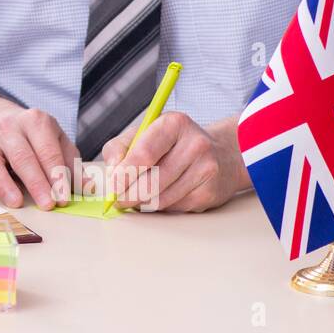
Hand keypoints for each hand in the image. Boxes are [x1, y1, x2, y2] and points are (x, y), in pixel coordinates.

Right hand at [0, 100, 80, 209]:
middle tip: (48, 205)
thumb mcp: (56, 141)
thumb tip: (87, 187)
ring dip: (5, 184)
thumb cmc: (32, 137)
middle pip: (22, 156)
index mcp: (35, 121)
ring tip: (17, 203)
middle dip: (36, 182)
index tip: (64, 197)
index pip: (48, 150)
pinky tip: (2, 197)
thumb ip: (71, 164)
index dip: (57, 175)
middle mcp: (9, 127)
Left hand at [100, 111, 246, 211]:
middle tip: (119, 200)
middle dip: (130, 195)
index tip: (113, 186)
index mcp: (174, 124)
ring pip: (162, 198)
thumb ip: (119, 148)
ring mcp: (206, 169)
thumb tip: (112, 173)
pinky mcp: (210, 192)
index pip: (144, 154)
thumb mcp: (143, 134)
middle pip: (153, 180)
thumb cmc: (171, 144)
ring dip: (144, 203)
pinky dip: (161, 207)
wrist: (221, 154)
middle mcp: (195, 144)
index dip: (125, 174)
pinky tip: (161, 196)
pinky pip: (175, 208)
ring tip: (137, 197)